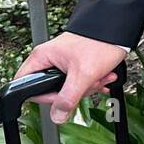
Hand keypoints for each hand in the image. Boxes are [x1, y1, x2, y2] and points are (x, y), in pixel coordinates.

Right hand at [12, 32, 128, 123]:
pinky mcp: (74, 63)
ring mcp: (62, 61)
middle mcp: (49, 59)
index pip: (25, 85)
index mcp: (42, 57)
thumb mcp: (84, 74)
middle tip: (87, 85)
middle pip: (50, 89)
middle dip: (73, 92)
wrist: (118, 27)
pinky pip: (77, 80)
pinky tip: (104, 77)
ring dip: (87, 86)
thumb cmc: (100, 42)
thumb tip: (57, 116)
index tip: (61, 98)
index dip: (43, 97)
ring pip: (67, 87)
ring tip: (100, 78)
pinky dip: (91, 81)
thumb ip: (68, 98)